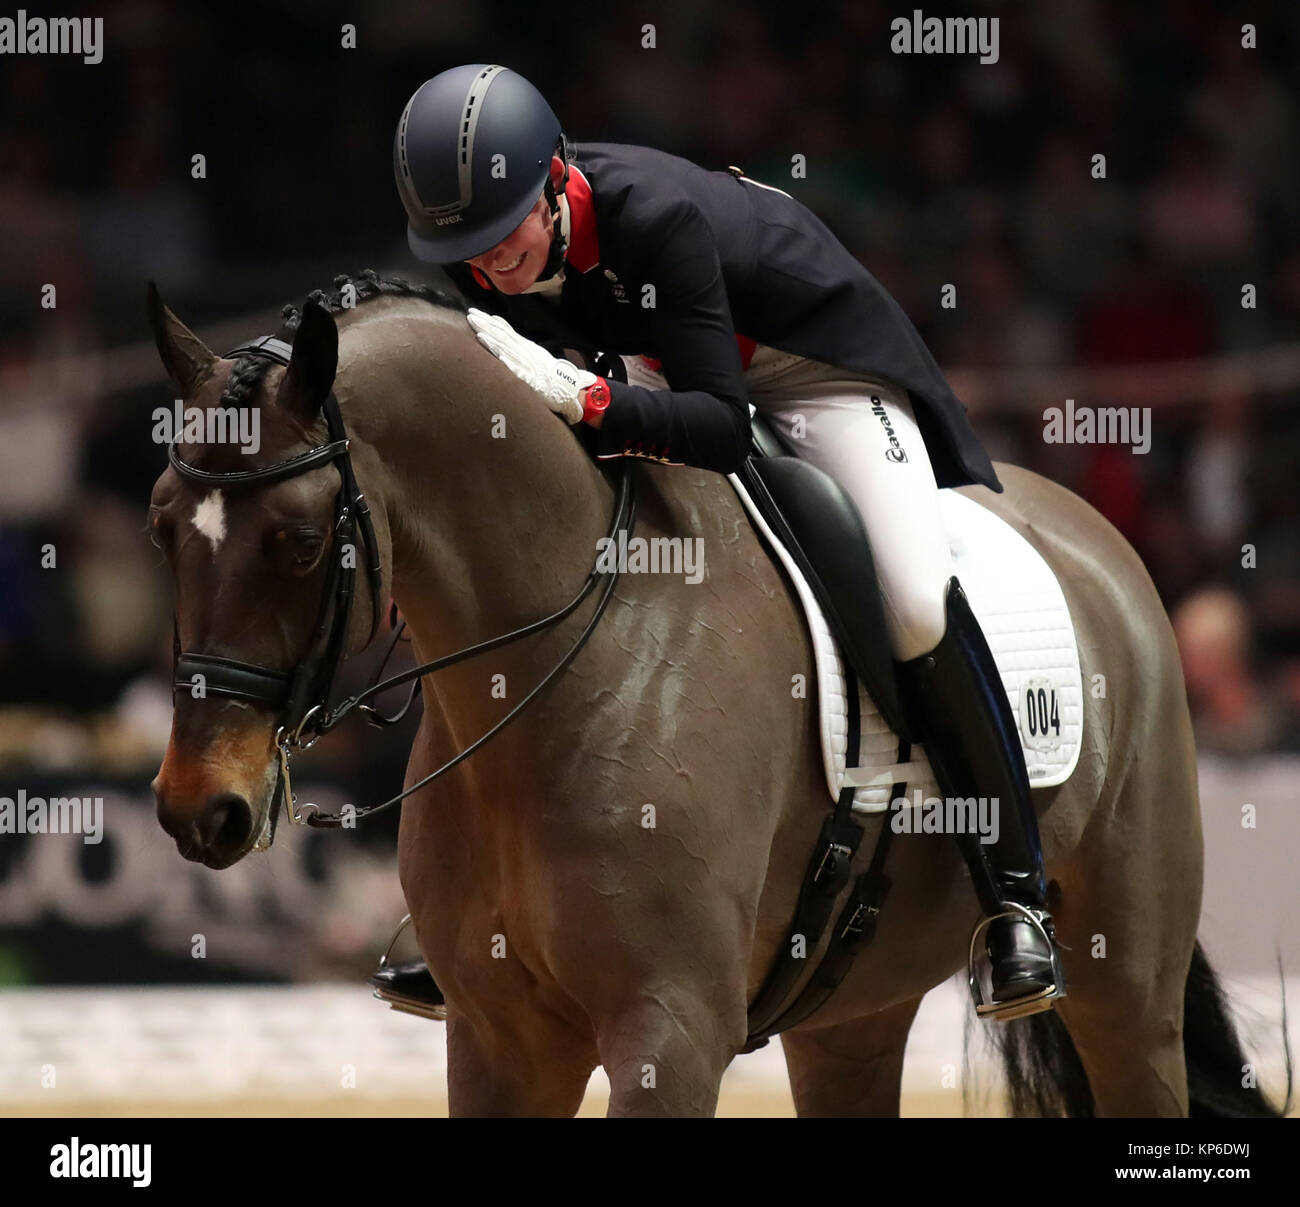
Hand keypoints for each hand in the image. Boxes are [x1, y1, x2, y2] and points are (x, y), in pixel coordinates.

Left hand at [467, 308, 593, 423]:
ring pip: (506, 347)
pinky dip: (502, 356)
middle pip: (503, 335)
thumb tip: (510, 340)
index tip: (478, 313)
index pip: (507, 332)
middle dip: (486, 324)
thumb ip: (524, 351)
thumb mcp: (538, 360)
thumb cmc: (554, 378)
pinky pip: (513, 365)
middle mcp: (526, 352)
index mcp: (528, 348)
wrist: (571, 390)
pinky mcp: (528, 377)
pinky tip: (493, 350)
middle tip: (471, 314)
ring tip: (476, 328)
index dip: (492, 322)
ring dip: (490, 337)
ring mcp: (527, 363)